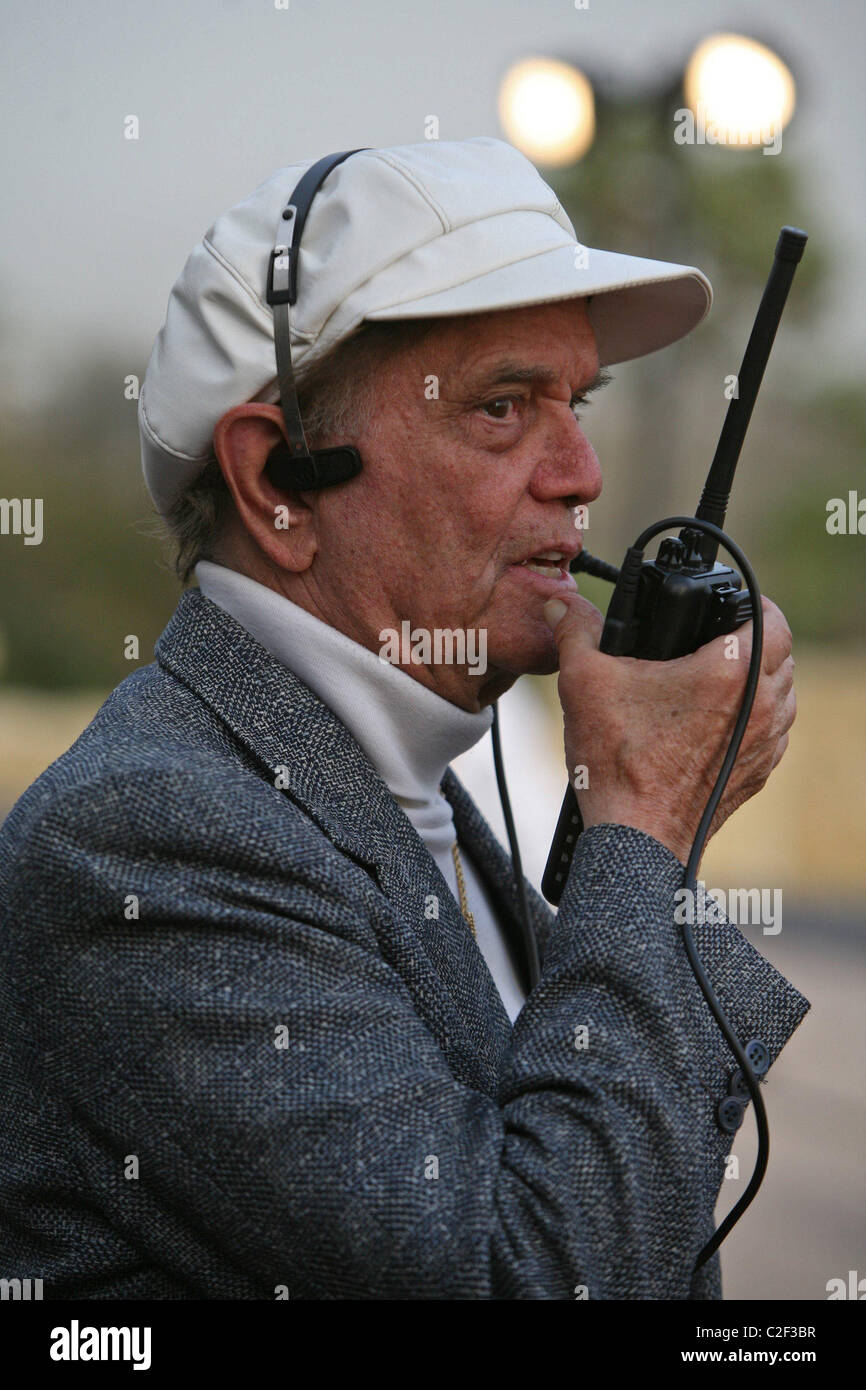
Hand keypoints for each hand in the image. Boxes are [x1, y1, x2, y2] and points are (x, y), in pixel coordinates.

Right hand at [543, 592, 796, 866]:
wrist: (636, 839)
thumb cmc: (617, 763)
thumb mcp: (585, 683)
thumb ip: (575, 632)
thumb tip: (559, 604)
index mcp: (731, 672)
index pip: (772, 616)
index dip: (752, 602)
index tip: (724, 606)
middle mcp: (762, 706)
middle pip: (781, 653)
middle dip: (750, 639)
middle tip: (709, 639)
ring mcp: (766, 744)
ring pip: (781, 693)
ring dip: (757, 680)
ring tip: (711, 678)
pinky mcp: (758, 773)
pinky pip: (771, 731)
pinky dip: (752, 719)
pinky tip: (712, 721)